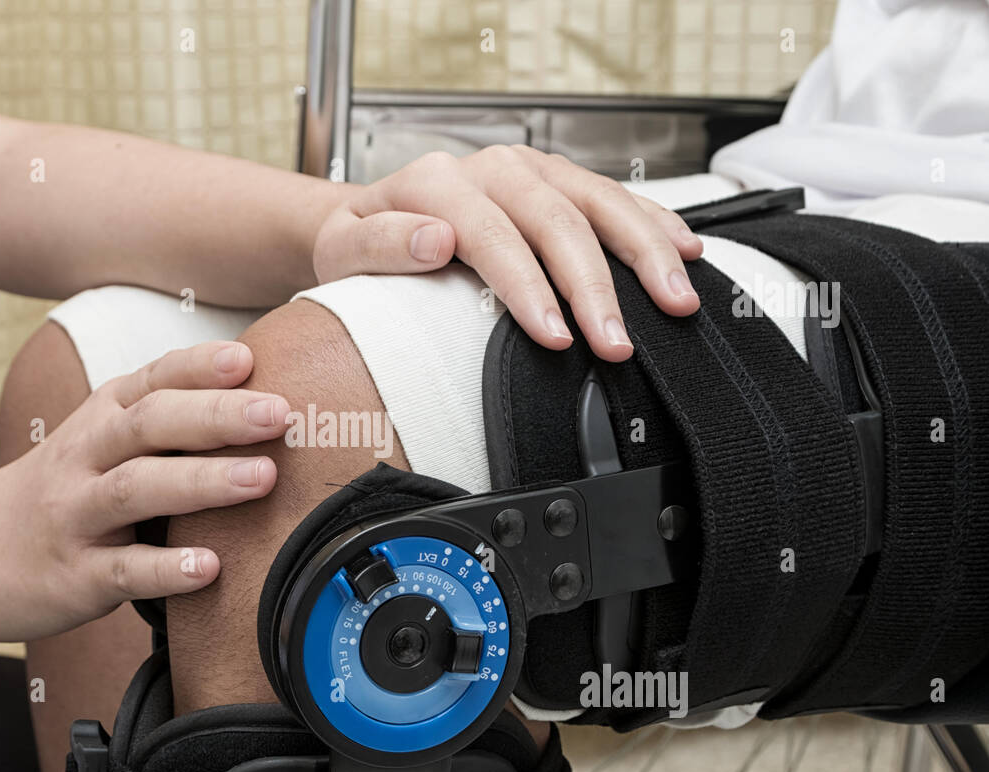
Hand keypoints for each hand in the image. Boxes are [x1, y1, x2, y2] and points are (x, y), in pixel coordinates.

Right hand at [0, 340, 289, 641]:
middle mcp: (84, 458)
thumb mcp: (95, 441)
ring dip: (202, 481)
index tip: (250, 357)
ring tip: (261, 478)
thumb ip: (162, 420)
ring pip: (136, 489)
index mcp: (99, 419)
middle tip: (279, 413)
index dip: (200, 366)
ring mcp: (75, 517)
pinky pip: (122, 570)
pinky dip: (166, 569)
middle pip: (149, 424)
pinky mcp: (73, 576)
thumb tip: (260, 398)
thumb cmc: (54, 495)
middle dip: (217, 415)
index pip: (152, 380)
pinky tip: (210, 567)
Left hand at [311, 145, 703, 360]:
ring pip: (601, 203)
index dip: (529, 288)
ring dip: (646, 253)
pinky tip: (687, 251)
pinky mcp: (559, 180)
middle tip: (619, 342)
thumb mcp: (345, 249)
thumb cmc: (361, 242)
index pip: (494, 236)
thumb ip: (382, 245)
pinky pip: (617, 196)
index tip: (555, 335)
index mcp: (439, 182)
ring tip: (676, 301)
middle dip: (597, 287)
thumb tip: (433, 240)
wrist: (367, 216)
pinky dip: (656, 223)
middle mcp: (494, 168)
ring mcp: (533, 170)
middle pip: (560, 222)